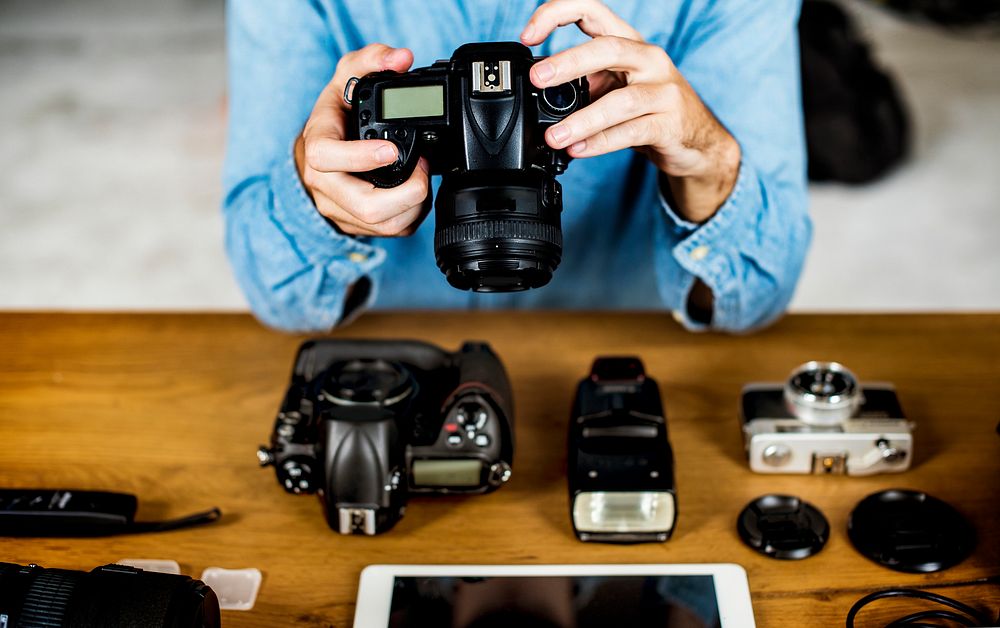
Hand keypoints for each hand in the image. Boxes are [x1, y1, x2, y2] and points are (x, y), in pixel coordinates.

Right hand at [295, 44, 430, 235]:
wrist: (317, 154)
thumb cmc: (334, 117)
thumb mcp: (344, 78)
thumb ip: (371, 60)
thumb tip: (402, 58)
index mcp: (317, 145)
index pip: (326, 158)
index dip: (360, 157)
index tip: (391, 150)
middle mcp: (323, 183)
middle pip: (364, 206)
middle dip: (405, 193)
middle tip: (423, 170)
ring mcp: (339, 208)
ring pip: (380, 225)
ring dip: (412, 205)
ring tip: (423, 180)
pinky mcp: (356, 225)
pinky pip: (389, 231)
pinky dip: (410, 215)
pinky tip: (415, 196)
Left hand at [521, 0, 740, 222]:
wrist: (698, 141)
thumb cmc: (650, 109)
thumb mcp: (613, 87)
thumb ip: (583, 83)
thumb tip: (539, 89)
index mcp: (629, 42)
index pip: (592, 11)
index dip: (557, 15)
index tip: (528, 36)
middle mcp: (648, 59)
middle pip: (607, 48)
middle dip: (568, 62)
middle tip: (537, 79)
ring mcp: (663, 91)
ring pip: (620, 100)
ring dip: (582, 119)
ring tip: (554, 136)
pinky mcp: (670, 123)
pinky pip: (632, 132)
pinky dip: (601, 142)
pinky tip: (579, 150)